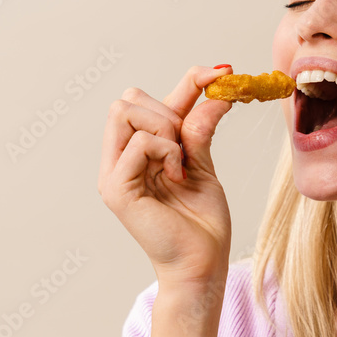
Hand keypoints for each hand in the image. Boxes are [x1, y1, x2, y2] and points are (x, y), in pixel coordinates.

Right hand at [98, 65, 233, 285]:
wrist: (203, 264)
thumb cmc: (202, 222)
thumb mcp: (203, 162)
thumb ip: (199, 125)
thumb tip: (218, 82)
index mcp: (137, 151)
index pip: (148, 98)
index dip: (188, 80)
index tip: (223, 73)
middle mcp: (118, 159)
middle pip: (128, 98)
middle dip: (168, 110)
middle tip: (188, 145)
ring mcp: (113, 173)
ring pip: (126, 110)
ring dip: (163, 128)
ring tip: (181, 161)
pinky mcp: (116, 188)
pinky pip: (138, 142)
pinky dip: (165, 150)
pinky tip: (177, 175)